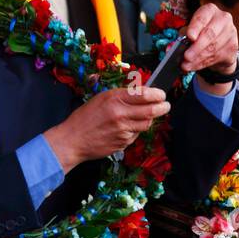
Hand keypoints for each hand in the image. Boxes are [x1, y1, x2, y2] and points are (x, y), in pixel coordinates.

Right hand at [44, 87, 170, 172]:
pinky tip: (126, 128)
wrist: (72, 140)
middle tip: (166, 105)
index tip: (161, 94)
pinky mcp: (123, 143)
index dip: (157, 94)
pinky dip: (135, 130)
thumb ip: (122, 96)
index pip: (144, 94)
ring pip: (146, 124)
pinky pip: (136, 135)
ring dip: (149, 119)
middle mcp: (120, 114)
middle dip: (163, 107)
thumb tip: (142, 93)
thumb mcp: (101, 98)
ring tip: (146, 115)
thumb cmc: (85, 117)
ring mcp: (123, 130)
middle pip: (151, 111)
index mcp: (114, 99)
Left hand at [180, 3, 238, 93]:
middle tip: (186, 57)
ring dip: (198, 59)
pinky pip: (217, 57)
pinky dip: (203, 63)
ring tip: (186, 65)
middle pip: (209, 34)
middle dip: (196, 48)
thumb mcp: (190, 30)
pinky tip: (194, 66)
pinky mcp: (233, 47)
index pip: (202, 18)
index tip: (190, 37)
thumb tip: (172, 49)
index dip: (195, 27)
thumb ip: (183, 37)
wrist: (219, 44)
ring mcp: (231, 33)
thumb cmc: (200, 33)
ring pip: (213, 48)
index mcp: (210, 10)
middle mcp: (223, 19)